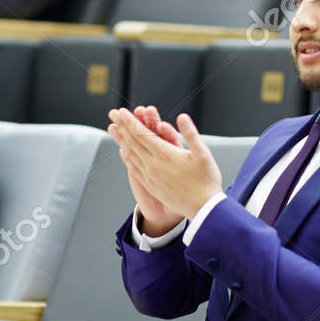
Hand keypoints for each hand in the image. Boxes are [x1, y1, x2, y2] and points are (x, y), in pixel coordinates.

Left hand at [107, 106, 224, 224]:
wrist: (203, 208)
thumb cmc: (206, 181)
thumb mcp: (203, 153)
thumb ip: (190, 134)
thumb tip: (181, 117)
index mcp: (165, 154)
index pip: (142, 133)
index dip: (130, 121)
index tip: (122, 112)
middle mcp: (153, 165)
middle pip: (132, 141)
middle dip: (122, 126)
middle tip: (113, 114)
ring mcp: (150, 176)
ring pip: (131, 154)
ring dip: (121, 140)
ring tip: (114, 130)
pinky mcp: (151, 186)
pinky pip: (134, 168)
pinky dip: (127, 157)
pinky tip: (124, 152)